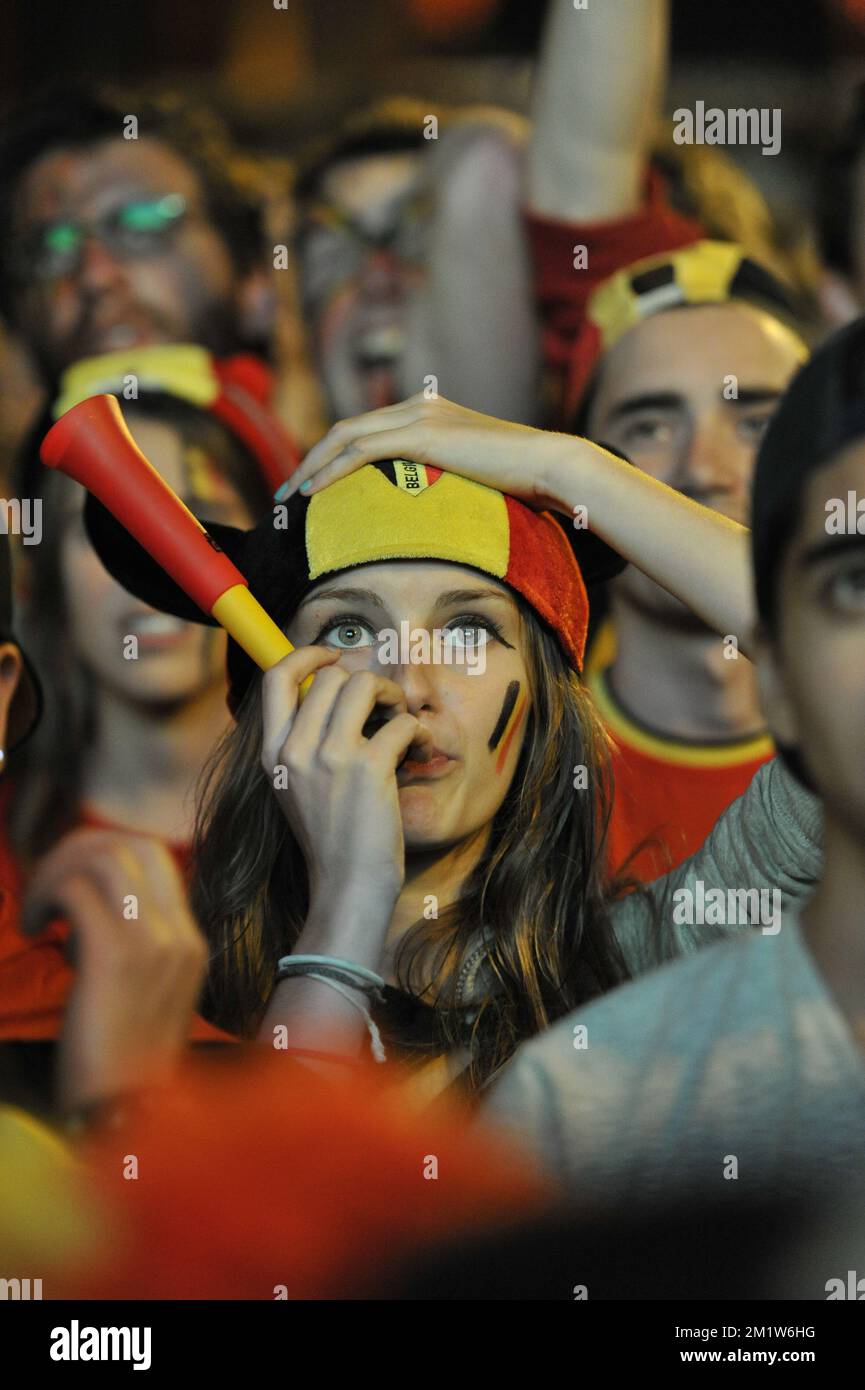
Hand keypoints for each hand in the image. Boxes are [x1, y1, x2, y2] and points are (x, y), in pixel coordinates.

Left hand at [22, 829, 207, 1113]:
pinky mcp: (116, 958)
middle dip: (75, 850)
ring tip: (38, 911)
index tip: (68, 878)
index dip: (102, 850)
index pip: (153, 856)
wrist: (131, 1117)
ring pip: (102, 859)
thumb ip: (131, 947)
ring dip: (56, 872)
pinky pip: (76, 894)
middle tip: (45, 886)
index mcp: (190, 941)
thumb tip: (84, 904)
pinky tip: (33, 929)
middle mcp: (178, 934)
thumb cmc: (122, 1065)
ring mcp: (153, 943)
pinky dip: (46, 899)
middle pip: (129, 846)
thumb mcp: (142, 997)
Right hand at [261, 645, 433, 915]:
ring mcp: (330, 758)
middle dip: (367, 682)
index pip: (275, 676)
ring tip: (401, 723)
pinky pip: (401, 721)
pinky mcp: (368, 770)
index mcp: (273, 752)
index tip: (335, 657)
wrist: (346, 887)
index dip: (309, 655)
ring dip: (393, 696)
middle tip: (385, 708)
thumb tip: (331, 693)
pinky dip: (419, 731)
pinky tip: (420, 750)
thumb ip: (303, 744)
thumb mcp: (297, 788)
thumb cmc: (332, 838)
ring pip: (364, 685)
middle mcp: (295, 749)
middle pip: (331, 676)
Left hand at [280, 394, 585, 509]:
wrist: (549, 464)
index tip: (312, 486)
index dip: (332, 457)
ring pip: (345, 436)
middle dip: (310, 460)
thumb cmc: (523, 479)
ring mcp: (420, 417)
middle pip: (346, 429)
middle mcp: (419, 406)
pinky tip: (314, 491)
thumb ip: (447, 478)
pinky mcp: (423, 436)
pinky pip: (362, 451)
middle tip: (285, 494)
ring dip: (311, 466)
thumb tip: (435, 507)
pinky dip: (332, 470)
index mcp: (429, 411)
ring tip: (288, 497)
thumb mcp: (474, 474)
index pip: (367, 430)